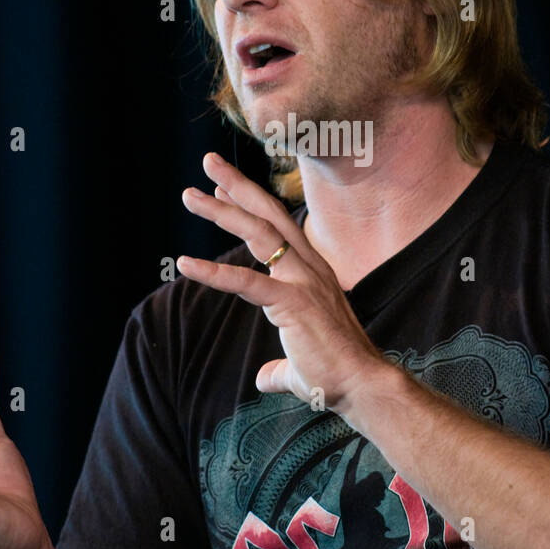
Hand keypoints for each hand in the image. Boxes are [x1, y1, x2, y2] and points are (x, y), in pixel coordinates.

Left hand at [177, 151, 385, 414]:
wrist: (364, 386)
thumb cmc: (337, 376)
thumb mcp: (300, 365)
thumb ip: (279, 368)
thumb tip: (265, 378)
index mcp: (314, 273)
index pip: (278, 227)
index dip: (249, 203)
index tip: (223, 187)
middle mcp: (310, 268)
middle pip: (269, 215)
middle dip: (237, 186)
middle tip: (209, 162)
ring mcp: (303, 282)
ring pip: (258, 233)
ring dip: (221, 210)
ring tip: (190, 195)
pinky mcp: (292, 303)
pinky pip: (246, 282)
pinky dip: (213, 271)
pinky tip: (185, 263)